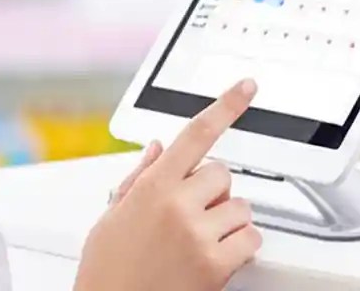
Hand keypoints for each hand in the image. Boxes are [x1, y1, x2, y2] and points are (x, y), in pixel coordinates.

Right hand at [75, 79, 261, 290]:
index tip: (246, 88)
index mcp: (152, 187)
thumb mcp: (112, 216)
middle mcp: (177, 205)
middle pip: (222, 173)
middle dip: (212, 191)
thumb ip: (139, 178)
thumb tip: (158, 149)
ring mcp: (198, 234)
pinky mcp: (216, 264)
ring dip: (228, 220)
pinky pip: (251, 239)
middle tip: (192, 214)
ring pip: (241, 207)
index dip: (225, 106)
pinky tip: (216, 255)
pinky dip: (241, 247)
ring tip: (200, 240)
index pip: (195, 134)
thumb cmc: (108, 270)